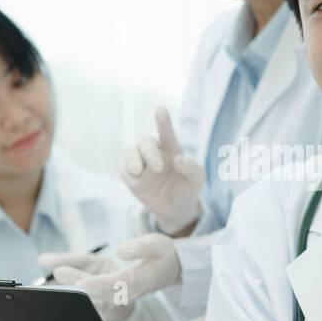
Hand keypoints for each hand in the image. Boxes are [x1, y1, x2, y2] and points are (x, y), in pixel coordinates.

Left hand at [41, 233, 181, 316]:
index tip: (83, 283)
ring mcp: (120, 294)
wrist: (171, 269)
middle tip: (58, 271)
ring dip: (74, 284)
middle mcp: (128, 291)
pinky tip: (62, 271)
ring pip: (94, 293)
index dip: (99, 285)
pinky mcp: (113, 291)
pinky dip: (78, 282)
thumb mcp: (157, 244)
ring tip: (55, 268)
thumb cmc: (163, 254)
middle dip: (79, 283)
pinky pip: (93, 290)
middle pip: (100, 291)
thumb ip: (140, 247)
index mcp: (140, 279)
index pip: (117, 284)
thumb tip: (121, 250)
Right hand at [122, 106, 204, 234]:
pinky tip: (136, 182)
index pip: (166, 132)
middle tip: (158, 168)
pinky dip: (128, 174)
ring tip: (138, 171)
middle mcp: (154, 152)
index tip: (160, 109)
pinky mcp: (132, 178)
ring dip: (132, 159)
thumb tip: (179, 159)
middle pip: (145, 141)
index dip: (163, 121)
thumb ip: (191, 168)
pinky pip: (124, 170)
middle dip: (149, 151)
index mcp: (171, 149)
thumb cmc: (188, 188)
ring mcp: (141, 164)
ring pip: (129, 151)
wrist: (177, 210)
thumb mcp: (197, 179)